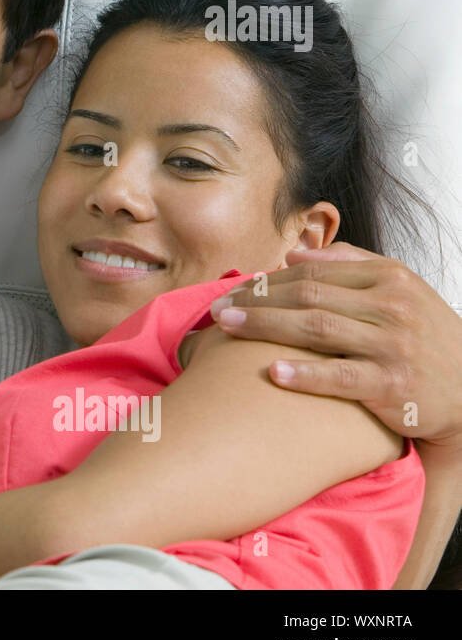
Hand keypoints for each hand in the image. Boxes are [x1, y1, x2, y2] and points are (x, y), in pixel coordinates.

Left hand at [209, 243, 461, 451]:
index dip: (268, 281)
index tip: (234, 290)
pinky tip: (274, 373)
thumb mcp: (400, 290)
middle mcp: (392, 306)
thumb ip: (350, 265)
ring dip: (264, 327)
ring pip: (317, 328)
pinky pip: (343, 376)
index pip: (314, 273)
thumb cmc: (423, 337)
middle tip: (217, 309)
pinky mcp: (395, 385)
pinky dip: (307, 373)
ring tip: (225, 328)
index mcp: (389, 277)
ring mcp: (394, 345)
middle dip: (256, 301)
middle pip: (308, 296)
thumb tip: (292, 254)